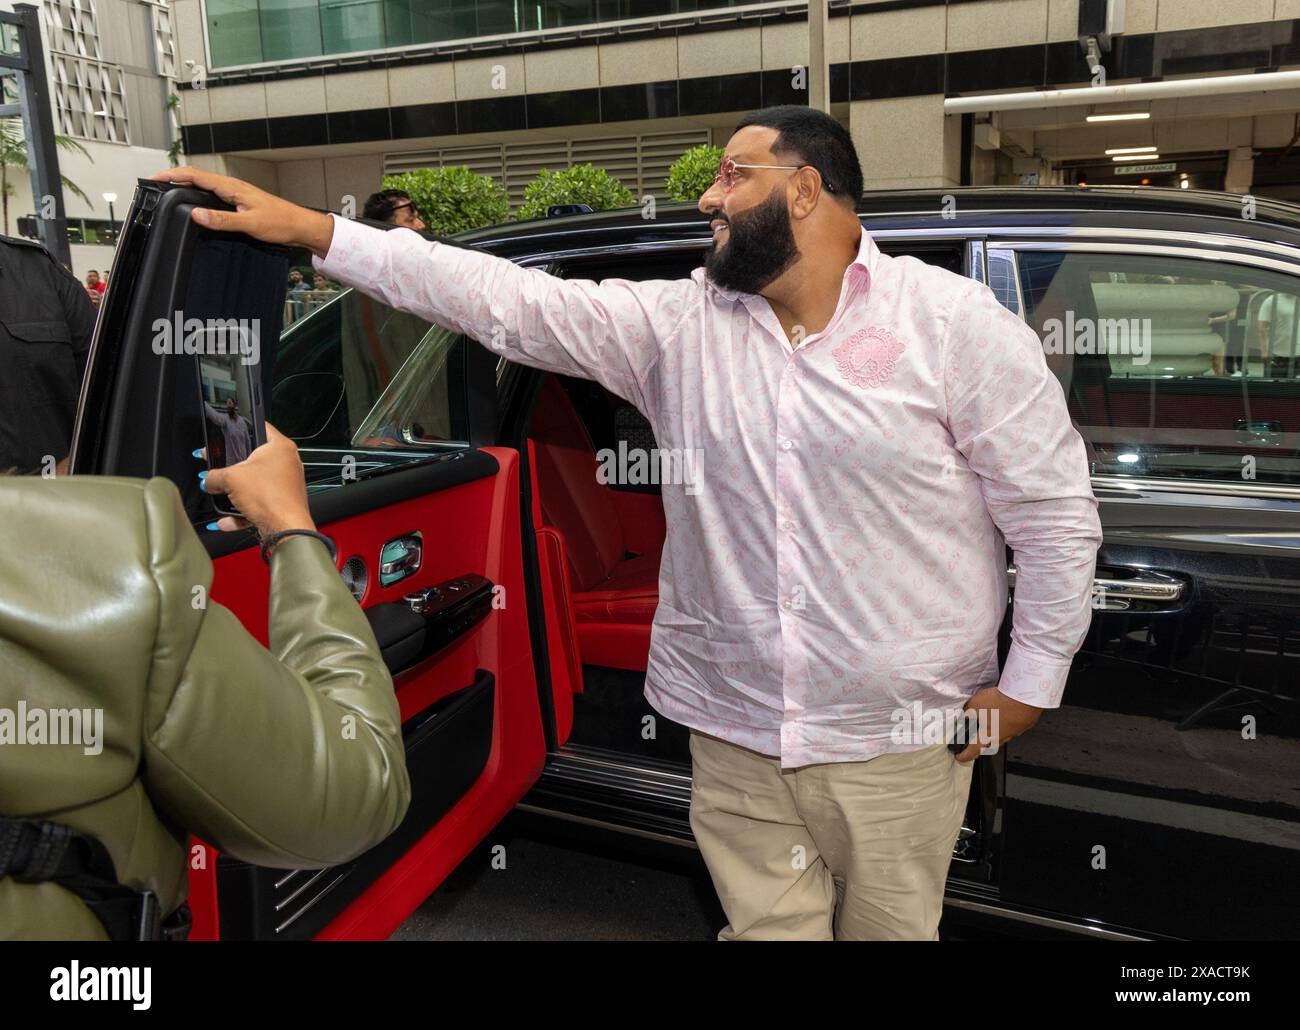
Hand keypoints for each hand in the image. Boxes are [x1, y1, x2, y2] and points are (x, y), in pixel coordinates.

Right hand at [149, 165, 334, 257]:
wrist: (300, 226)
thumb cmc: (281, 223)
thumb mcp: (249, 223)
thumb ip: (222, 220)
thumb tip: (196, 214)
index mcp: (231, 187)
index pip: (194, 175)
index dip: (172, 175)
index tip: (154, 179)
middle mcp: (231, 187)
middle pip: (195, 177)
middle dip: (173, 179)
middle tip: (154, 187)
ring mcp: (235, 193)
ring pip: (203, 185)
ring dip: (185, 187)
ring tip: (167, 193)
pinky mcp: (238, 202)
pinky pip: (212, 195)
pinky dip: (198, 196)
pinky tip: (194, 204)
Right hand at [202, 423, 314, 539]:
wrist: (286, 529)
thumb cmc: (271, 497)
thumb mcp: (230, 479)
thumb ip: (213, 476)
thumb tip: (207, 480)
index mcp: (280, 447)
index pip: (260, 427)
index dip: (240, 429)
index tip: (228, 435)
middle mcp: (287, 463)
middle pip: (253, 459)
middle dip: (233, 467)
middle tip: (218, 469)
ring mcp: (286, 484)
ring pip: (254, 484)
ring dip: (235, 493)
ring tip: (221, 494)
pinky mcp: (282, 503)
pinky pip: (257, 503)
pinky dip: (242, 511)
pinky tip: (226, 520)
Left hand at [952, 685, 1042, 762]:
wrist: (1024, 697)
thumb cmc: (1000, 703)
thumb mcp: (974, 705)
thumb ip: (967, 712)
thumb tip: (964, 714)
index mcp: (987, 737)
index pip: (973, 751)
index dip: (964, 755)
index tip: (960, 757)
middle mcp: (1001, 737)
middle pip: (989, 746)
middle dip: (981, 746)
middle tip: (975, 743)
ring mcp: (1014, 732)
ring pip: (1002, 737)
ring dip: (995, 733)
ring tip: (990, 725)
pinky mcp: (1023, 724)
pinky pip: (1013, 727)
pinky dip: (1007, 723)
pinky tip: (1005, 715)